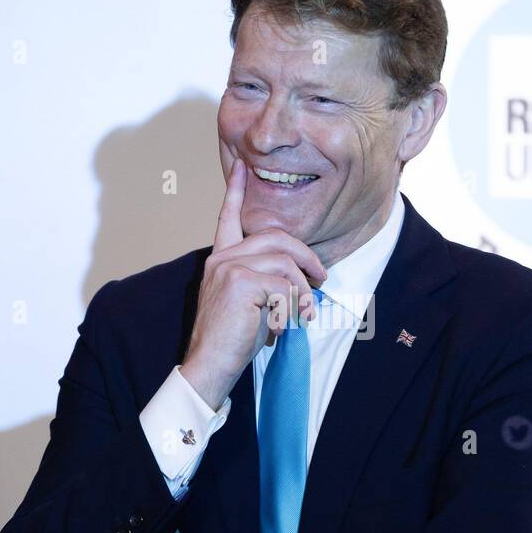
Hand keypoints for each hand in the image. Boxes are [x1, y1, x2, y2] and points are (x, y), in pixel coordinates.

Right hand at [180, 157, 327, 409]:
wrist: (209, 366)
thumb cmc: (231, 341)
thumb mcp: (248, 304)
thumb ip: (264, 282)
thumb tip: (299, 281)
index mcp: (220, 260)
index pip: (228, 218)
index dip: (235, 192)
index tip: (240, 167)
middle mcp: (221, 258)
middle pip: (276, 238)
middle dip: (307, 256)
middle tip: (322, 279)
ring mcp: (229, 268)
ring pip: (285, 263)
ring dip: (302, 289)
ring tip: (302, 313)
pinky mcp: (240, 283)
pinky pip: (284, 285)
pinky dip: (293, 306)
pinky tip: (285, 323)